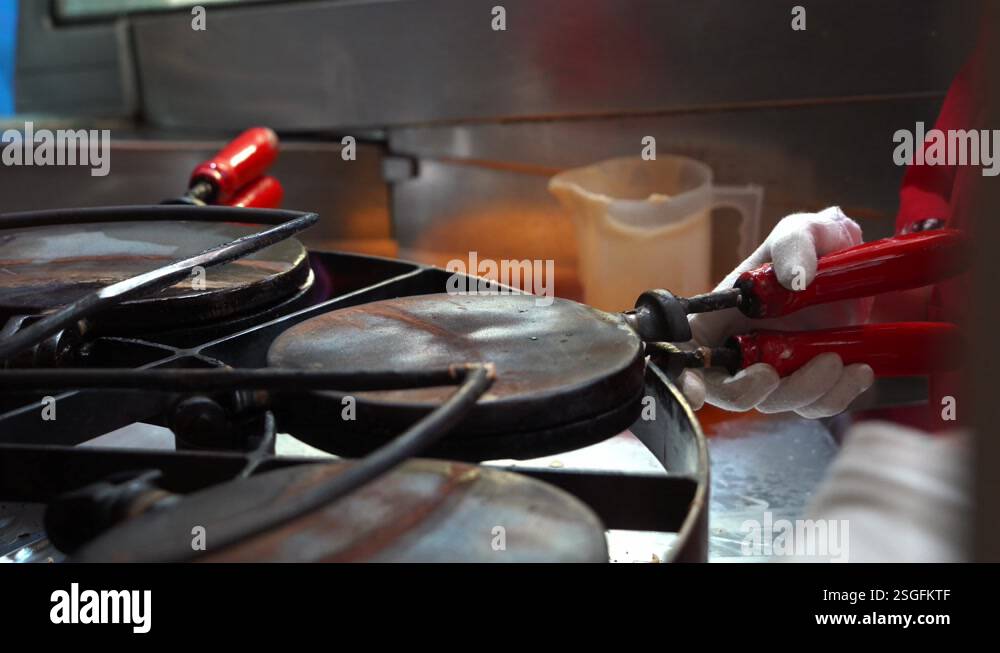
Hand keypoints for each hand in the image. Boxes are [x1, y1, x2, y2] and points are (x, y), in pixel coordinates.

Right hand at [679, 207, 874, 417]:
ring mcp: (772, 373)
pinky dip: (836, 395)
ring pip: (776, 403)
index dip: (681, 378)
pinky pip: (814, 406)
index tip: (695, 389)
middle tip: (772, 374)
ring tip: (840, 359)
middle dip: (750, 391)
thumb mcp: (806, 230)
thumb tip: (792, 277)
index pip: (684, 354)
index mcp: (717, 318)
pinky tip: (859, 369)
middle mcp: (737, 351)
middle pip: (728, 392)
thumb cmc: (818, 246)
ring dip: (806, 389)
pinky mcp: (806, 386)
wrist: (863, 269)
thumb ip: (794, 243)